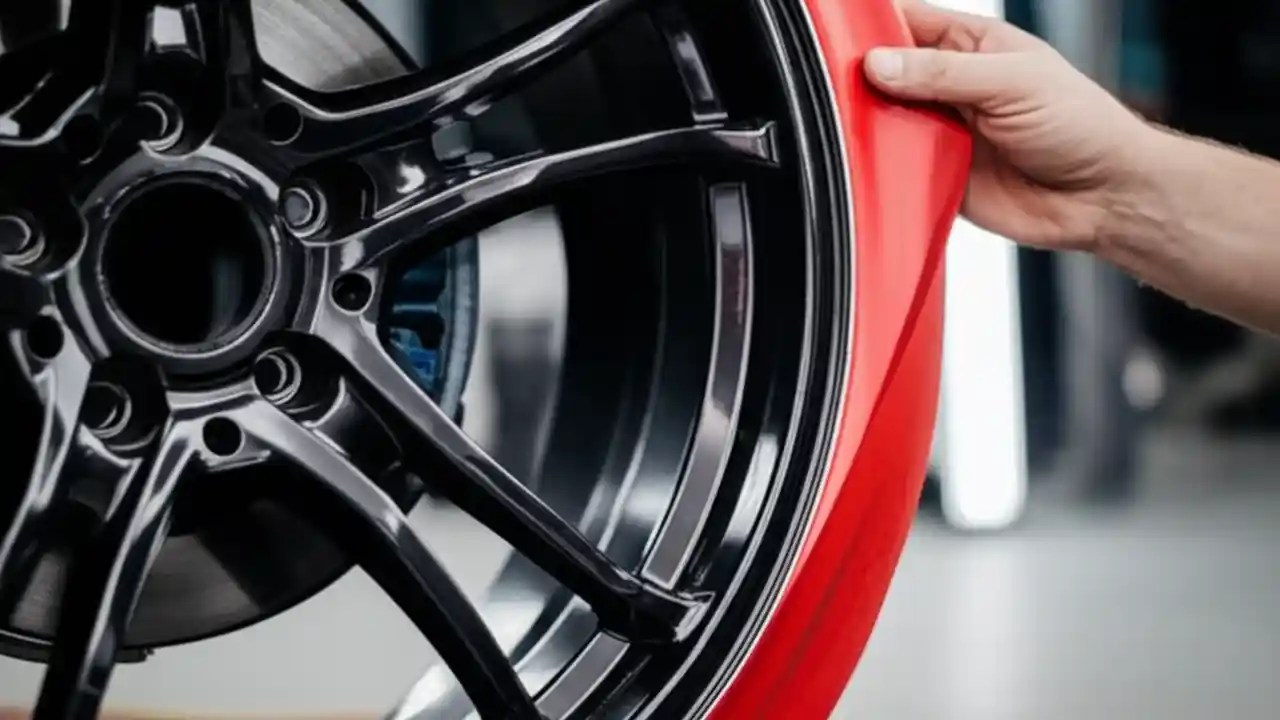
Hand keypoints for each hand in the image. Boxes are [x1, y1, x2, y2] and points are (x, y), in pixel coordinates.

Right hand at [863, 1, 1157, 251]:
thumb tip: (880, 63)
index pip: (908, 21)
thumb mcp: (1012, 82)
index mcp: (972, 47)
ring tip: (850, 124)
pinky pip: (896, 169)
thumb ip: (943, 73)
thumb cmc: (1082, 126)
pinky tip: (871, 162)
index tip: (840, 33)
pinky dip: (880, 168)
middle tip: (834, 84)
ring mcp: (943, 132)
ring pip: (884, 122)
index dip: (872, 23)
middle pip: (885, 73)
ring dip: (868, 125)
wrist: (1104, 198)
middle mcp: (951, 87)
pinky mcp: (938, 176)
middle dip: (860, 77)